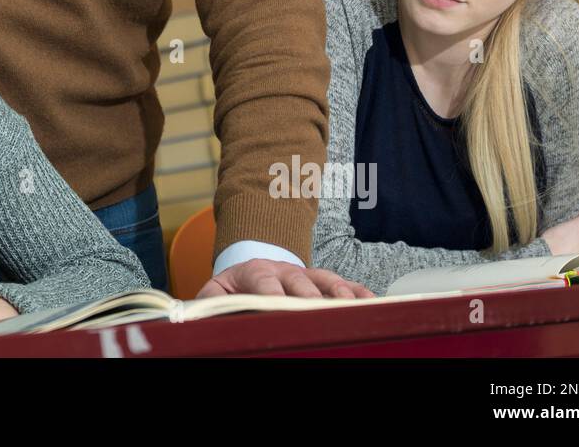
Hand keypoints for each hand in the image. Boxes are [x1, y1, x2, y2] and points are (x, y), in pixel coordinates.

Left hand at [196, 259, 375, 298]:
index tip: (280, 310)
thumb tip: (206, 312)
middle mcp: (284, 270)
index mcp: (255, 271)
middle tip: (318, 312)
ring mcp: (305, 274)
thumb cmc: (233, 288)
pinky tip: (372, 302)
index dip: (273, 297)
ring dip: (338, 292)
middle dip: (308, 297)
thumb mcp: (216, 291)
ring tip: (349, 306)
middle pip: (299, 283)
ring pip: (325, 279)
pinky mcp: (322, 282)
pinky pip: (345, 284)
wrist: (249, 267)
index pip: (265, 284)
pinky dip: (359, 293)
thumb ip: (211, 300)